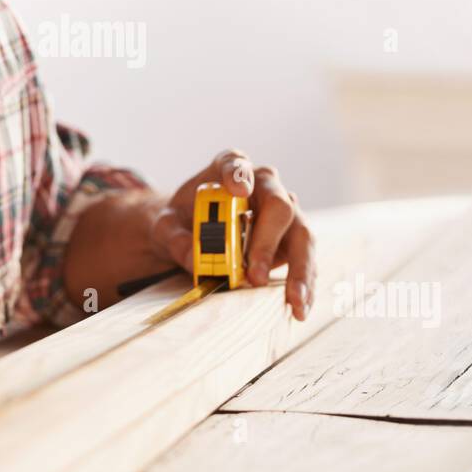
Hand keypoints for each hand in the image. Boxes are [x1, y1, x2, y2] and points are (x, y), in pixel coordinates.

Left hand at [148, 149, 315, 320]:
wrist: (192, 232)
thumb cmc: (182, 221)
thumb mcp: (166, 227)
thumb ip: (174, 237)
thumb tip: (194, 258)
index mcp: (229, 170)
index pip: (236, 165)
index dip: (239, 175)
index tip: (239, 190)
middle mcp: (263, 186)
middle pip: (278, 204)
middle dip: (268, 241)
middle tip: (254, 275)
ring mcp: (283, 212)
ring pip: (301, 234)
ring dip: (299, 269)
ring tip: (294, 300)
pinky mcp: (291, 239)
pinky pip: (304, 259)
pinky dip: (303, 284)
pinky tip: (301, 306)